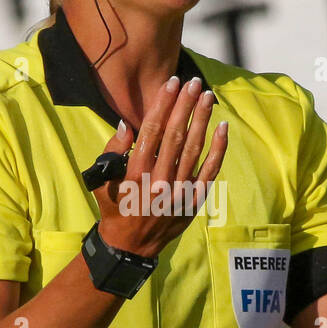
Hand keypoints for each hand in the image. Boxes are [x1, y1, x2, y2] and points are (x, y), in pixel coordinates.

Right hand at [91, 75, 226, 256]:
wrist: (131, 245)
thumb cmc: (115, 207)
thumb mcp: (103, 181)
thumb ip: (113, 152)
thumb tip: (127, 125)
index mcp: (135, 174)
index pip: (152, 131)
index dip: (163, 105)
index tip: (171, 84)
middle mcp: (159, 181)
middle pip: (176, 135)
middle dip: (185, 106)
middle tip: (193, 83)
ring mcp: (179, 192)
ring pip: (194, 149)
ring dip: (202, 120)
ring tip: (207, 96)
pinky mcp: (193, 201)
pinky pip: (210, 171)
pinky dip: (218, 149)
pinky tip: (223, 127)